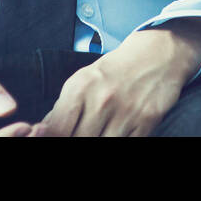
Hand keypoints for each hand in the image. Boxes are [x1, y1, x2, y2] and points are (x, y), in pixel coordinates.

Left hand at [30, 18, 200, 136]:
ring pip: (102, 145)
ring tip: (97, 133)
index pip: (56, 130)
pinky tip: (115, 133)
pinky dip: (119, 141)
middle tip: (82, 133)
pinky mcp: (146, 121)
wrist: (157, 55)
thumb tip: (42, 132)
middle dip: (76, 140)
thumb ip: (62, 109)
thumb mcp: (83, 80)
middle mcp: (102, 100)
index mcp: (81, 88)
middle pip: (78, 140)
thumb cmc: (114, 71)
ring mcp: (125, 112)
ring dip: (98, 141)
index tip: (58, 136)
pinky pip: (127, 144)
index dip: (52, 138)